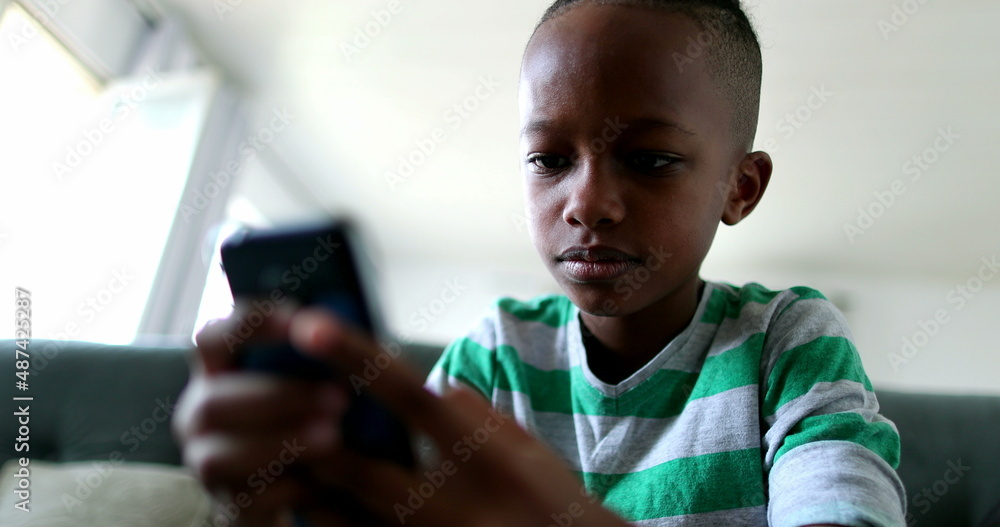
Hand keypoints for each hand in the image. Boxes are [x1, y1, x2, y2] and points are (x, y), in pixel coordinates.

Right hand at [173, 305, 380, 526]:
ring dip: (280, 443)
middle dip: (278, 398)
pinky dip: (285, 489)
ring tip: (334, 437)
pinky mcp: (229, 505)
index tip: (299, 320)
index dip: (252, 327)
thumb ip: (318, 354)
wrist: (300, 481)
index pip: (214, 338)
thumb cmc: (312, 414)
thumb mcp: (313, 378)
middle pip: (213, 400)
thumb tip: (339, 328)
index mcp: (218, 371)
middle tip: (338, 399)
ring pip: (220, 457)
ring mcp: (207, 462)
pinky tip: (322, 480)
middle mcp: (200, 413)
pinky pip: (245, 499)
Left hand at [285, 307, 629, 526]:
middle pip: (351, 463)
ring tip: (283, 459)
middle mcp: (444, 501)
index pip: (403, 393)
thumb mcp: (524, 448)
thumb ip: (475, 414)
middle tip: (278, 411)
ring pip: (338, 514)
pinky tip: (312, 503)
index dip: (352, 356)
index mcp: (475, 453)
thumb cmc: (550, 502)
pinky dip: (326, 521)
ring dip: (308, 484)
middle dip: (308, 436)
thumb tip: (433, 389)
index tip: (308, 324)